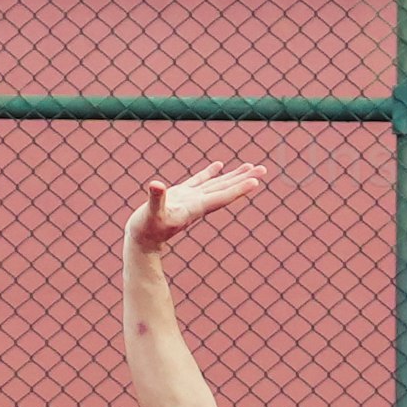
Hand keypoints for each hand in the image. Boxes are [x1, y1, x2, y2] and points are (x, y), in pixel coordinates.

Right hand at [130, 164, 266, 252]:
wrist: (142, 241)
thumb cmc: (147, 230)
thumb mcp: (151, 215)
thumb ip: (156, 200)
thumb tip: (156, 185)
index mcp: (195, 208)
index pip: (221, 197)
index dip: (238, 189)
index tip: (255, 182)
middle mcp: (198, 203)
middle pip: (226, 190)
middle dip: (245, 180)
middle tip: (264, 170)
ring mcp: (190, 199)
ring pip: (217, 184)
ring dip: (234, 176)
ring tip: (250, 166)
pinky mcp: (181, 195)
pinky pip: (200, 181)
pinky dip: (210, 173)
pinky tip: (219, 165)